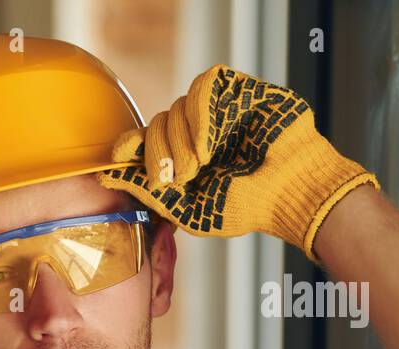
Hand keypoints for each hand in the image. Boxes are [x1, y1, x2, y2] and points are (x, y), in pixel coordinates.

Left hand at [98, 65, 378, 263]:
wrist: (291, 190)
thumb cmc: (245, 207)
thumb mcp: (187, 210)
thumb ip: (147, 192)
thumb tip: (106, 178)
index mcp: (181, 159)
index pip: (142, 140)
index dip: (127, 144)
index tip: (122, 155)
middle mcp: (194, 133)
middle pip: (154, 124)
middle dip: (158, 152)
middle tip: (179, 176)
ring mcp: (214, 111)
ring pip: (174, 107)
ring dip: (181, 140)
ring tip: (203, 164)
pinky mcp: (235, 90)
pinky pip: (201, 88)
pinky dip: (199, 116)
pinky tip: (211, 142)